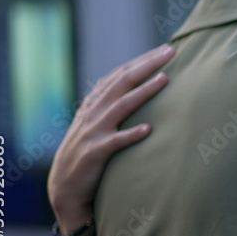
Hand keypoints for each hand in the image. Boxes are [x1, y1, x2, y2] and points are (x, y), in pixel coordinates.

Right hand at [48, 45, 174, 235]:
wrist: (65, 187)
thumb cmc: (89, 151)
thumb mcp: (97, 123)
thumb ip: (114, 104)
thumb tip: (141, 84)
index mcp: (95, 103)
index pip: (120, 74)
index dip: (143, 60)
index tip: (166, 48)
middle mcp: (93, 112)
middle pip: (123, 82)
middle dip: (147, 65)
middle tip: (171, 52)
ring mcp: (93, 131)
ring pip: (121, 106)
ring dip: (143, 92)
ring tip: (164, 80)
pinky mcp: (95, 153)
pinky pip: (115, 142)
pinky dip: (131, 134)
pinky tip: (148, 129)